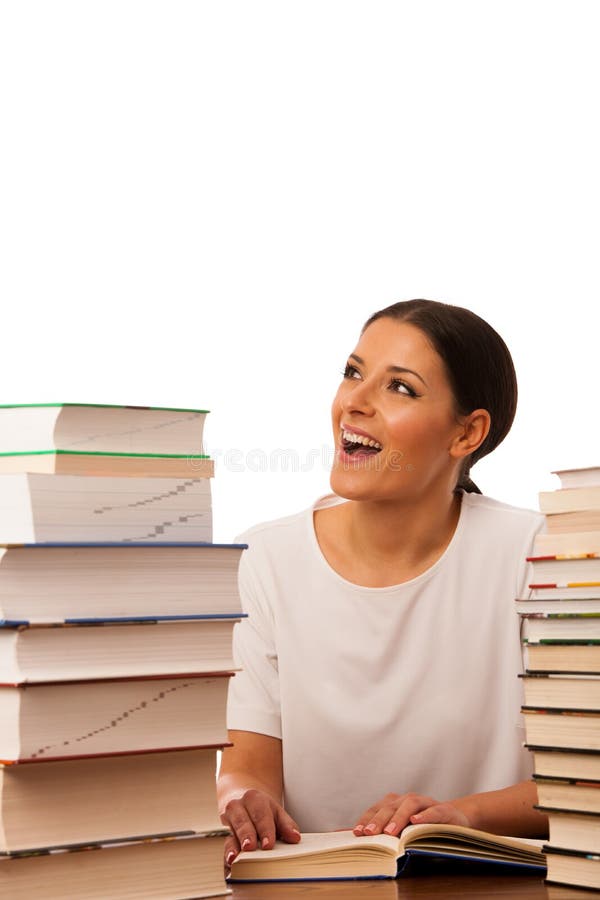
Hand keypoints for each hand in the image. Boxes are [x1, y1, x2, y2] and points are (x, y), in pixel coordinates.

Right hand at [221, 788, 300, 867]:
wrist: (241, 800)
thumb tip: (295, 837)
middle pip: (243, 822)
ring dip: (233, 846)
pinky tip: (229, 862)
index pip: (260, 815)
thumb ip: (286, 824)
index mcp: (254, 799)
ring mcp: (227, 820)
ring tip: (234, 857)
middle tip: (251, 847)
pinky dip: (227, 854)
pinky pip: (224, 845)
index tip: (268, 844)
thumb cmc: (262, 810)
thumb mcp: (276, 812)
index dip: (265, 830)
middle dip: (246, 835)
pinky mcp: (222, 834)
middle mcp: (238, 807)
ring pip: (230, 833)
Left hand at [353, 792, 470, 837]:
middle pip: (390, 806)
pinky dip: (425, 815)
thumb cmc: (423, 826)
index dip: (367, 819)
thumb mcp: (403, 829)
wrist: (455, 819)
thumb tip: (356, 838)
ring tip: (390, 831)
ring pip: (409, 805)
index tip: (357, 832)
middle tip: (370, 833)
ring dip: (398, 817)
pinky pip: (433, 811)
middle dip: (379, 819)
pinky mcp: (444, 810)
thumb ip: (384, 832)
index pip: (377, 809)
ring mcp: (426, 803)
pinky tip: (416, 821)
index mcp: (396, 803)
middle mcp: (408, 799)